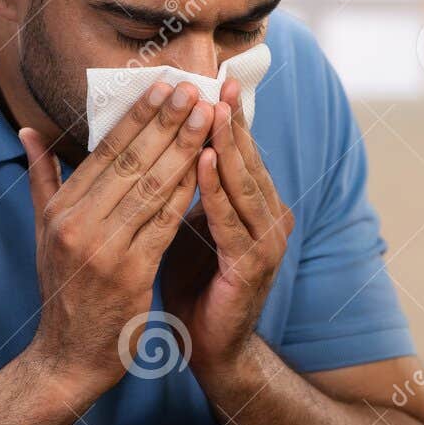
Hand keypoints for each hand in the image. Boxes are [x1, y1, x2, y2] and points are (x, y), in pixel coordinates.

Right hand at [20, 81, 210, 398]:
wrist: (68, 358)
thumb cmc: (64, 291)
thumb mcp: (44, 233)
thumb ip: (43, 180)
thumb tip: (28, 132)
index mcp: (60, 211)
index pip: (105, 151)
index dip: (138, 116)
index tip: (164, 85)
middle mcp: (77, 225)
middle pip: (130, 162)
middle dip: (166, 121)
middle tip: (195, 88)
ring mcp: (103, 249)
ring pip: (152, 187)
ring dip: (184, 148)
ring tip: (209, 117)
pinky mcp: (130, 273)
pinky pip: (165, 223)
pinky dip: (188, 193)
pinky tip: (208, 167)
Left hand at [162, 77, 292, 375]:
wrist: (208, 346)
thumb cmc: (194, 283)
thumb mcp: (184, 222)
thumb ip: (180, 185)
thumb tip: (154, 142)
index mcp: (253, 204)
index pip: (238, 151)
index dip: (225, 116)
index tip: (210, 78)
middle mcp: (269, 217)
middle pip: (246, 159)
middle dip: (231, 120)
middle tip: (219, 81)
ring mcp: (266, 242)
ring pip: (243, 183)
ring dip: (226, 146)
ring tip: (212, 111)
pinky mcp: (253, 265)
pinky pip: (232, 220)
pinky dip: (216, 191)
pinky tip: (202, 164)